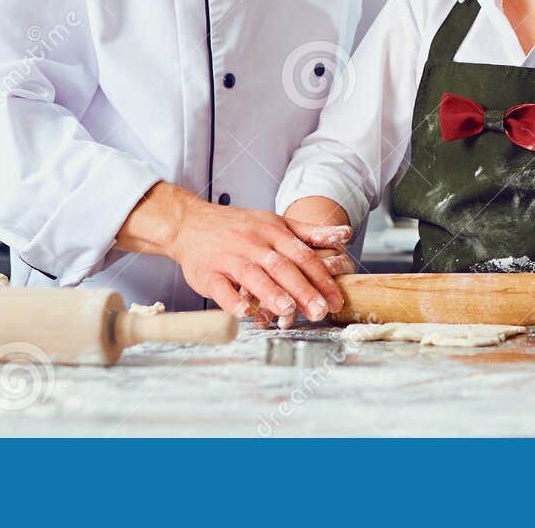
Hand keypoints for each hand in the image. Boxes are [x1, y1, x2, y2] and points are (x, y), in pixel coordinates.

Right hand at [120, 184, 351, 322]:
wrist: (190, 223)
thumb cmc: (237, 226)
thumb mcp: (274, 222)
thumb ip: (309, 232)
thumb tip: (344, 236)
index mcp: (273, 232)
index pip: (303, 256)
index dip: (321, 278)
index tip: (336, 300)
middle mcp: (253, 243)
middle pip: (282, 267)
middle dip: (303, 290)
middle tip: (320, 311)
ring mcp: (230, 258)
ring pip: (253, 275)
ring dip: (271, 293)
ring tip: (288, 311)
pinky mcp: (208, 273)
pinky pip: (221, 287)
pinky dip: (232, 299)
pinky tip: (243, 312)